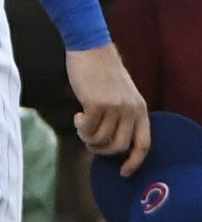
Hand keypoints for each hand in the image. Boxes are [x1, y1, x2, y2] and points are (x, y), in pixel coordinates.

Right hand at [68, 44, 151, 173]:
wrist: (91, 48)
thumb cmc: (102, 71)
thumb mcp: (121, 95)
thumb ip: (121, 115)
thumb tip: (109, 140)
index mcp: (140, 109)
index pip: (143, 144)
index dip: (134, 162)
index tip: (123, 172)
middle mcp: (131, 110)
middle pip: (118, 146)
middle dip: (102, 151)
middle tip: (90, 142)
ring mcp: (114, 107)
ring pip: (101, 139)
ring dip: (88, 138)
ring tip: (81, 126)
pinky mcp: (96, 104)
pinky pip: (87, 129)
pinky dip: (80, 127)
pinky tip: (77, 116)